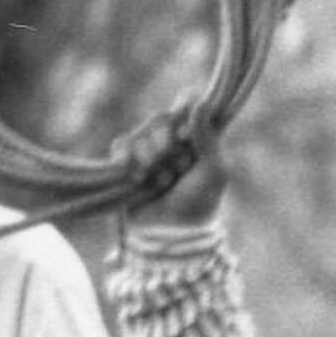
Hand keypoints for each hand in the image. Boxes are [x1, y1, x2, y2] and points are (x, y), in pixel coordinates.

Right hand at [112, 101, 230, 225]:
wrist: (171, 234)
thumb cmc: (199, 205)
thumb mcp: (214, 171)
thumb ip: (208, 136)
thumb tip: (201, 102)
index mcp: (194, 136)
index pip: (186, 102)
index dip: (183, 110)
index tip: (186, 132)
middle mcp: (169, 140)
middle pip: (160, 117)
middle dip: (167, 141)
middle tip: (176, 167)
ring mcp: (146, 152)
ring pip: (140, 133)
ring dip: (151, 158)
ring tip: (160, 183)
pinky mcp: (125, 165)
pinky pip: (120, 145)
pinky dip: (127, 158)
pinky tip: (136, 177)